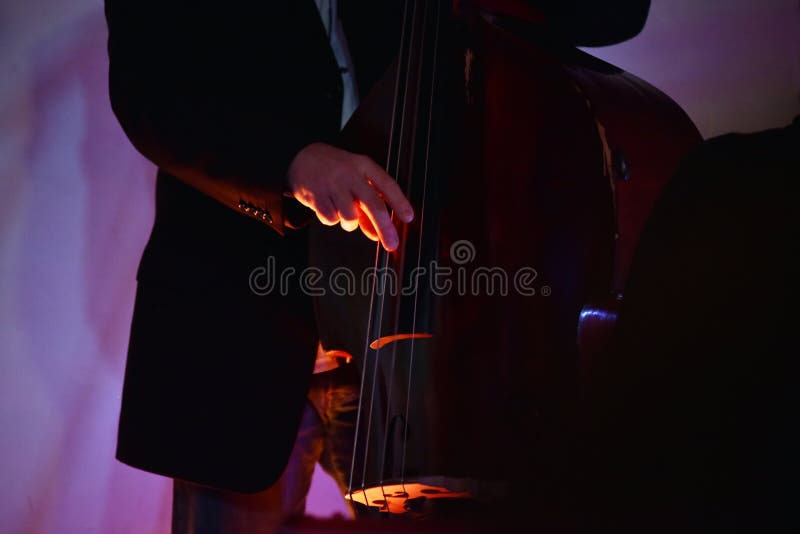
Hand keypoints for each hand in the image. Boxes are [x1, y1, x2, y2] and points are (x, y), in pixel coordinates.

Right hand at [287, 143, 413, 250]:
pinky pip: (330, 219)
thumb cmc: (334, 170)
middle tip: (391, 244)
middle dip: (385, 228)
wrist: (300, 156)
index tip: (408, 218)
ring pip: (350, 217)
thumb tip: (377, 233)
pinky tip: (327, 206)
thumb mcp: (355, 181)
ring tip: (342, 211)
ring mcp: (333, 184)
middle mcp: (350, 174)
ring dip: (349, 223)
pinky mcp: (316, 195)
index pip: (388, 185)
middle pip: (373, 204)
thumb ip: (367, 208)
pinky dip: (331, 219)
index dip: (400, 202)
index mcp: (364, 166)